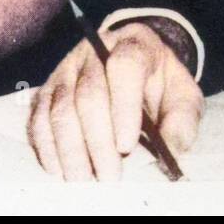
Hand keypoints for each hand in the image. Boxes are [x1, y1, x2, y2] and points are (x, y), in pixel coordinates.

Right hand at [28, 22, 203, 180]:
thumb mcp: (184, 98)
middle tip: (109, 177)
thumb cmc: (162, 86)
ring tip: (84, 179)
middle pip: (89, 93)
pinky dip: (47, 147)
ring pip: (61, 108)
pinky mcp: (49, 89)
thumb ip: (181, 122)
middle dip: (98, 141)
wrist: (138, 66)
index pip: (124, 66)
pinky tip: (61, 169)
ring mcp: (68, 68)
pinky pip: (39, 118)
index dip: (124, 107)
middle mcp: (96, 50)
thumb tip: (169, 152)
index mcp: (135, 44)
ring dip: (71, 149)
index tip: (127, 146)